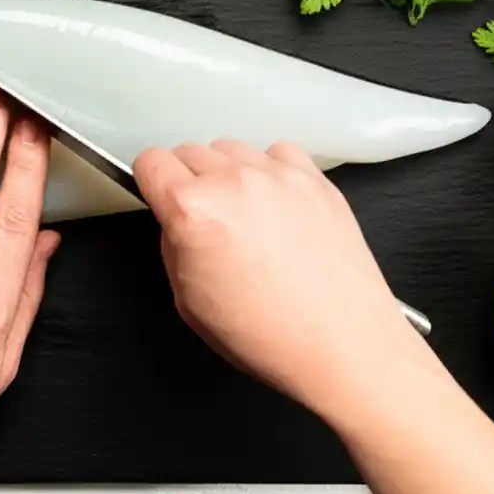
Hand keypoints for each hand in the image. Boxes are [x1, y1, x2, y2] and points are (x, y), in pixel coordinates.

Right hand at [131, 140, 419, 415]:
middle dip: (187, 181)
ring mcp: (279, 176)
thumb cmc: (270, 336)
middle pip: (189, 151)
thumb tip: (177, 221)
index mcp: (194, 211)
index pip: (151, 161)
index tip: (160, 196)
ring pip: (231, 148)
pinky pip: (276, 154)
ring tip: (242, 217)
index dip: (151, 183)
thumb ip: (173, 246)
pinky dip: (269, 172)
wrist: (342, 345)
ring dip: (227, 174)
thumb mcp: (188, 303)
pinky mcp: (315, 180)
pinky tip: (274, 208)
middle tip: (203, 220)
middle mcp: (235, 182)